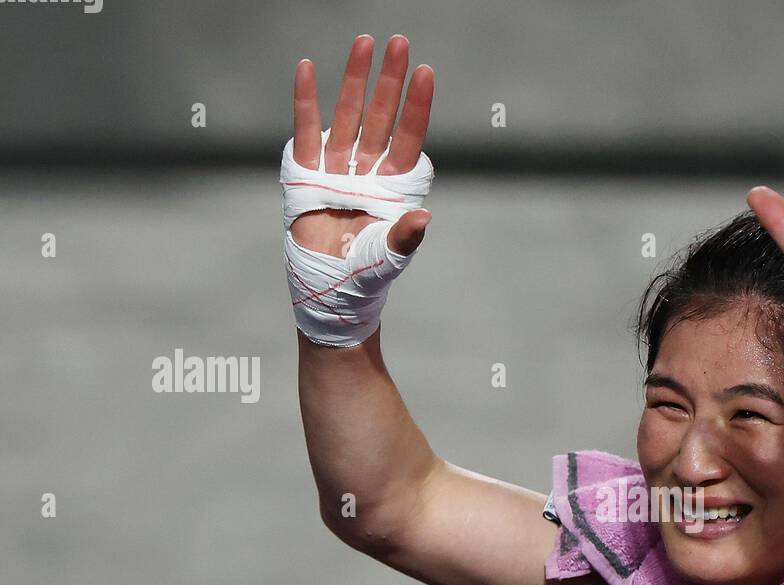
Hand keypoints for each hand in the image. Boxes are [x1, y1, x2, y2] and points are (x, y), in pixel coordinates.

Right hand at [290, 34, 433, 258]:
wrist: (329, 290)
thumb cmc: (366, 274)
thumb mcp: (391, 256)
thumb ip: (406, 236)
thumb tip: (424, 218)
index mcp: (393, 186)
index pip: (408, 137)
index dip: (416, 106)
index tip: (425, 73)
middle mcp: (368, 170)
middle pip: (381, 116)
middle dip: (389, 80)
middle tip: (400, 42)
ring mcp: (338, 168)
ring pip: (348, 115)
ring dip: (356, 79)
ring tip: (365, 42)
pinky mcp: (306, 174)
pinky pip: (306, 131)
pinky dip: (306, 100)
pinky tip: (309, 68)